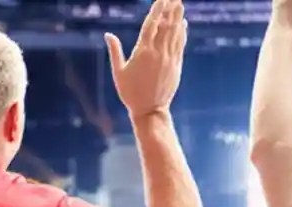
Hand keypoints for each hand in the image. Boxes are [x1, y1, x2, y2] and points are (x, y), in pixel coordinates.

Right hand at [105, 0, 187, 118]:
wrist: (150, 111)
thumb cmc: (130, 93)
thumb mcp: (118, 72)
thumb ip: (115, 51)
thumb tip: (108, 35)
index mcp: (142, 52)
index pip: (151, 25)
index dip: (157, 10)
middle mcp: (158, 53)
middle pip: (166, 26)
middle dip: (170, 9)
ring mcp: (169, 59)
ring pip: (175, 34)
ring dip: (178, 17)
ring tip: (180, 4)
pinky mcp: (176, 66)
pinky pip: (179, 46)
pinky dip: (182, 34)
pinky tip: (184, 25)